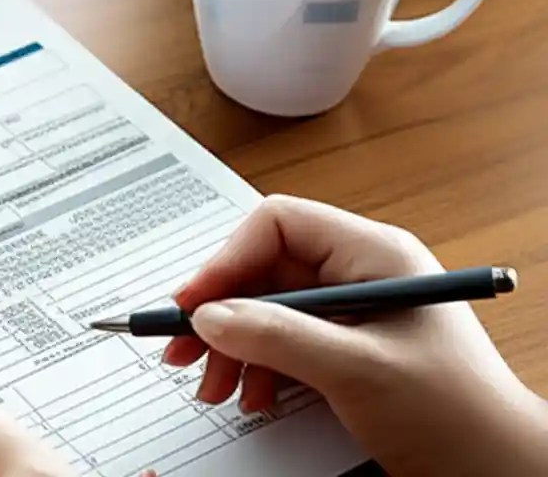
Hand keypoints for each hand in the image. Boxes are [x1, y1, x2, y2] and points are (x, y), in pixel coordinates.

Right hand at [166, 194, 547, 476]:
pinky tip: (253, 396)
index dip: (228, 259)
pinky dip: (256, 367)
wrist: (496, 472)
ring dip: (232, 347)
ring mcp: (351, 312)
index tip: (193, 303)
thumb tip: (210, 316)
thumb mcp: (357, 369)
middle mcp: (359, 273)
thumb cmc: (456, 415)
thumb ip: (278, 335)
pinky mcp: (345, 349)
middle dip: (221, 314)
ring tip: (216, 388)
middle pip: (264, 270)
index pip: (278, 225)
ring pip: (266, 310)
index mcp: (373, 254)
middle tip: (183, 351)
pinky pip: (282, 342)